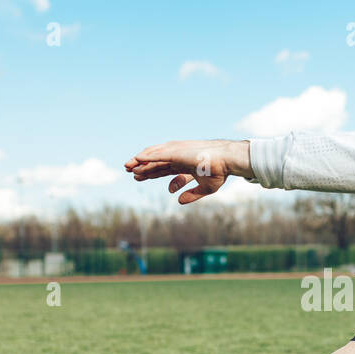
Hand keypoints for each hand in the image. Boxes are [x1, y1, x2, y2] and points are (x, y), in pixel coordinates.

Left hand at [124, 139, 249, 204]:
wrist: (227, 161)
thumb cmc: (219, 171)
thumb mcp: (205, 188)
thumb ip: (192, 195)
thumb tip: (178, 201)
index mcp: (184, 164)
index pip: (162, 168)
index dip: (149, 172)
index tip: (138, 177)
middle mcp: (178, 157)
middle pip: (155, 162)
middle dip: (141, 166)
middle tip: (128, 171)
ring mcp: (177, 153)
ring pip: (154, 157)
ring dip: (140, 161)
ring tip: (127, 166)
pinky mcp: (177, 152)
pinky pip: (158, 155)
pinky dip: (147, 157)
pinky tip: (136, 159)